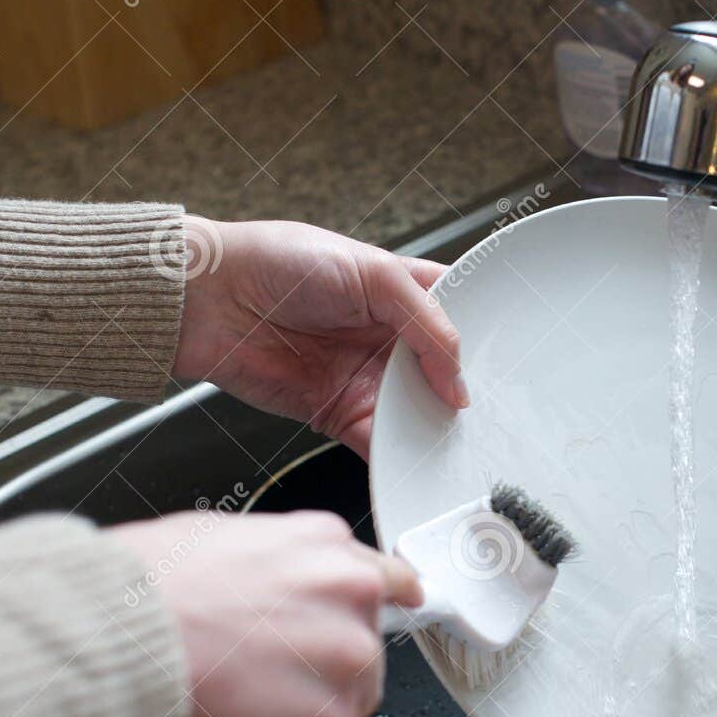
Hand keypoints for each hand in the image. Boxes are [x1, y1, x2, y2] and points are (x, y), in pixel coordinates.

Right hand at [110, 510, 420, 716]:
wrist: (114, 637)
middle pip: (358, 650)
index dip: (371, 608)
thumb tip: (262, 594)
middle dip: (311, 676)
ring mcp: (347, 656)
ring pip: (336, 705)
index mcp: (322, 543)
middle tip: (250, 687)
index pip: (381, 578)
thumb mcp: (214, 541)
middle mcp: (349, 592)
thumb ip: (267, 569)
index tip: (381, 621)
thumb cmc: (140, 591)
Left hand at [172, 216, 467, 457]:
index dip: (485, 340)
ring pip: (416, 410)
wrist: (208, 299)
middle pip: (444, 373)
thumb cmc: (278, 261)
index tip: (509, 364)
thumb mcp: (373, 272)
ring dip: (434, 426)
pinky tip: (415, 456)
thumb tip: (456, 379)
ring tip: (458, 438)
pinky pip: (377, 438)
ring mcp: (365, 376)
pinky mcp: (338, 412)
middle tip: (489, 411)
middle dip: (464, 393)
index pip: (461, 317)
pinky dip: (396, 451)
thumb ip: (425, 323)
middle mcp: (389, 337)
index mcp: (404, 292)